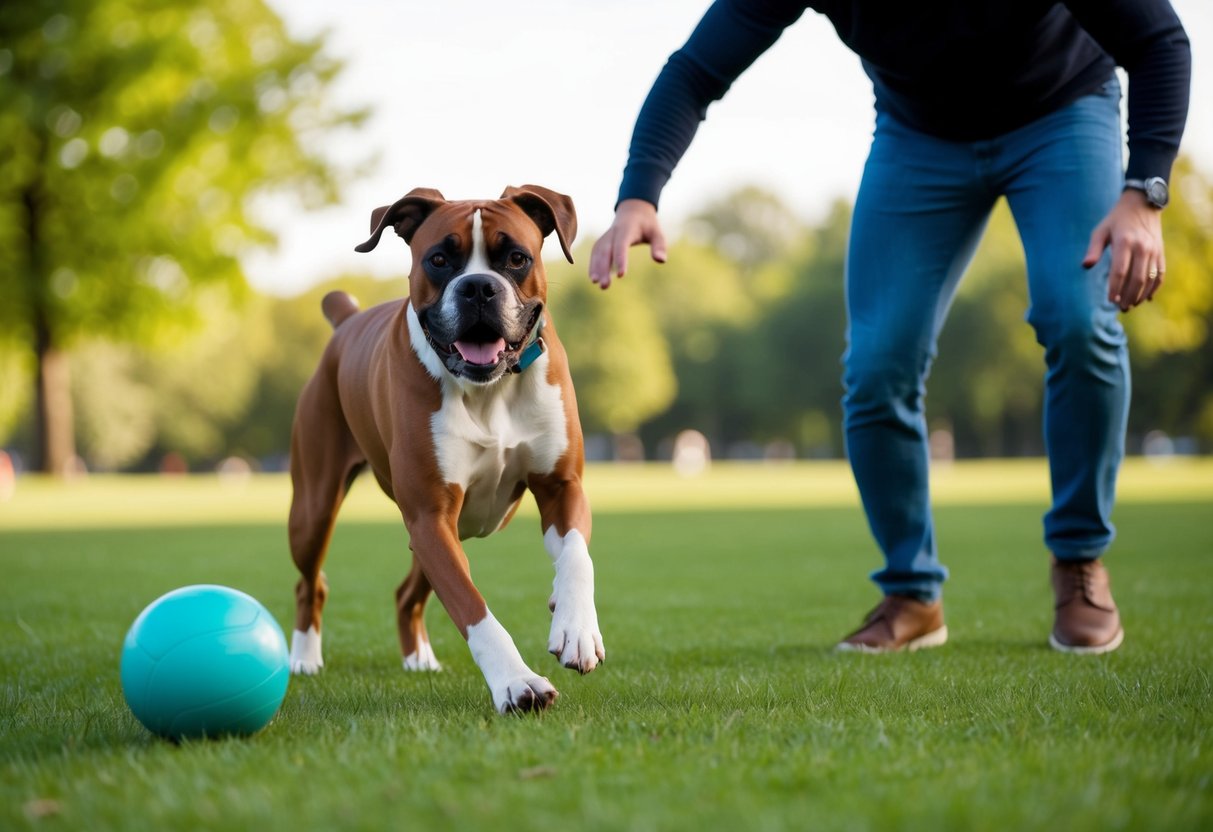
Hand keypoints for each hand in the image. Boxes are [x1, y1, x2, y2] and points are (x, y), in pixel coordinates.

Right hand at [588, 199, 667, 288]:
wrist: (633, 211)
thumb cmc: (647, 224)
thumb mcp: (657, 233)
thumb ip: (659, 246)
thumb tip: (661, 261)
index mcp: (627, 229)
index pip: (621, 245)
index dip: (620, 259)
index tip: (621, 275)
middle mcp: (613, 232)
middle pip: (606, 251)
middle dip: (603, 268)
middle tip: (604, 286)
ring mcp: (606, 236)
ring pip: (598, 252)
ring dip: (595, 268)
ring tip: (596, 283)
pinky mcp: (602, 242)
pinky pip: (595, 253)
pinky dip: (593, 265)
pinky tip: (594, 279)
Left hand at [1083, 189, 1165, 311]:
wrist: (1142, 205)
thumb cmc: (1116, 220)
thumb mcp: (1101, 230)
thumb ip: (1093, 249)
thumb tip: (1085, 266)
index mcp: (1125, 242)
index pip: (1120, 271)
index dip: (1115, 288)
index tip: (1111, 300)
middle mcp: (1142, 248)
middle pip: (1137, 279)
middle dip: (1129, 296)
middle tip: (1121, 308)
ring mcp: (1154, 251)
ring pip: (1150, 279)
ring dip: (1141, 295)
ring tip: (1131, 305)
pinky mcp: (1161, 252)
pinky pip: (1160, 274)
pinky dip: (1155, 288)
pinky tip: (1146, 298)